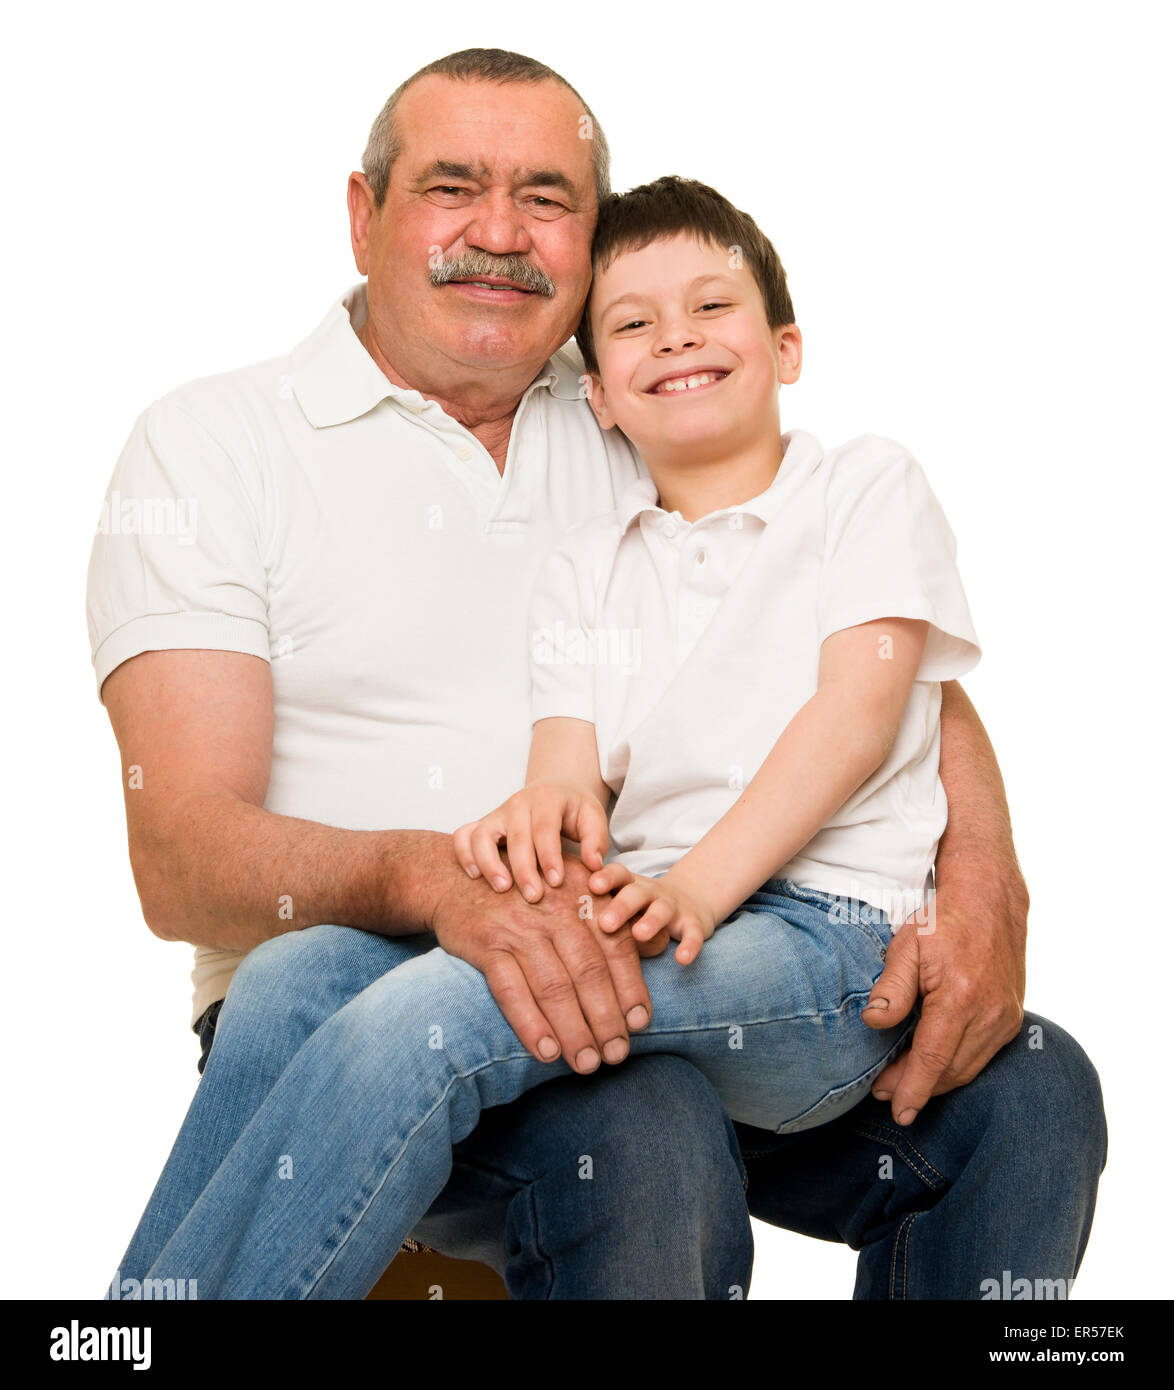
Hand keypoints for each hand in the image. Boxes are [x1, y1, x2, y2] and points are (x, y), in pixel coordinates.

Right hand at [429, 850, 652, 1073]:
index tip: (641, 1022)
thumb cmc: (525, 889)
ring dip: (573, 1031)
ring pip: (554, 986)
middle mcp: (555, 910)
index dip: (631, 987)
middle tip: (616, 1055)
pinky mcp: (487, 944)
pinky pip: (512, 990)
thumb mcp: (568, 885)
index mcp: (581, 896)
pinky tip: (546, 1051)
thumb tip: (654, 947)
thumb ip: (606, 913)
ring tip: (586, 1063)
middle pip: (589, 971)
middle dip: (606, 1019)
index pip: (615, 946)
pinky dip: (530, 1024)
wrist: (456, 877)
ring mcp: (519, 927)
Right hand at [453, 782, 608, 903]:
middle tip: (534, 897)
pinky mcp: (483, 824)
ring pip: (482, 835)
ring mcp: (497, 813)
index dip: (549, 856)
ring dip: (489, 863)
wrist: (554, 790)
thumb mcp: (593, 817)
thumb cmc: (573, 810)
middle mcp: (518, 803)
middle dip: (523, 869)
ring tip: (502, 889)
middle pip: (515, 836)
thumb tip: (594, 866)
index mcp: (546, 799)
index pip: (544, 828)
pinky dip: (464, 855)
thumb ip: (595, 840)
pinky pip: (463, 835)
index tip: (556, 882)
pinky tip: (475, 876)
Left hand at [587, 863, 716, 965]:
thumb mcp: (614, 903)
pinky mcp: (693, 922)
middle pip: (633, 892)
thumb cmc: (635, 908)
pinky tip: (682, 959)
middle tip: (604, 923)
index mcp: (624, 885)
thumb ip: (586, 911)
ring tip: (639, 934)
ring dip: (651, 921)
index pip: (613, 875)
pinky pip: (693, 932)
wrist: (687, 902)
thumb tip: (542, 927)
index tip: (590, 886)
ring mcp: (670, 906)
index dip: (603, 879)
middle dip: (620, 906)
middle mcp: (647, 891)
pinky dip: (690, 945)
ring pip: (661, 909)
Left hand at [861, 871, 1026, 1125]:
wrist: (990, 900)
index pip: (933, 1059)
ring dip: (937, 1081)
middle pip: (950, 1070)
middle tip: (885, 1092)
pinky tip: (933, 1064)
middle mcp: (989, 1014)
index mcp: (961, 998)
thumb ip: (891, 987)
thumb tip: (874, 1022)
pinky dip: (957, 1066)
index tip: (897, 1111)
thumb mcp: (907, 946)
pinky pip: (983, 1055)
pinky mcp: (1012, 1017)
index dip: (913, 1089)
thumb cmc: (943, 921)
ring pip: (969, 1067)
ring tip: (903, 1082)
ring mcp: (1005, 1017)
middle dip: (918, 1088)